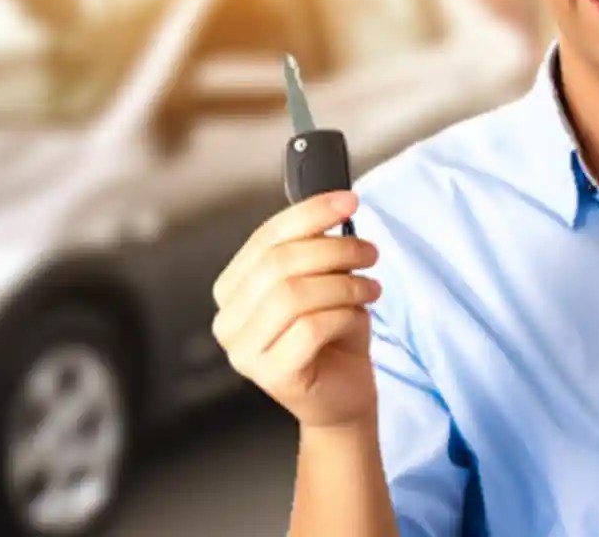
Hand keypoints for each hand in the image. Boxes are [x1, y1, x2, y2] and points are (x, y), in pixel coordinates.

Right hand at [211, 190, 381, 427]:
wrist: (343, 398)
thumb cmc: (332, 338)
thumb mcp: (322, 283)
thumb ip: (313, 249)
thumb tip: (333, 206)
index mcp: (232, 289)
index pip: (264, 239)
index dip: (308, 214)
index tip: (348, 201)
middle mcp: (228, 320)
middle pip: (277, 264)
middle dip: (332, 249)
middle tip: (368, 252)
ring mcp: (244, 351)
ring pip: (293, 294)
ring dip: (343, 283)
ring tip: (370, 287)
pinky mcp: (272, 375)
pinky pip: (310, 328)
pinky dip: (343, 314)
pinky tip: (358, 317)